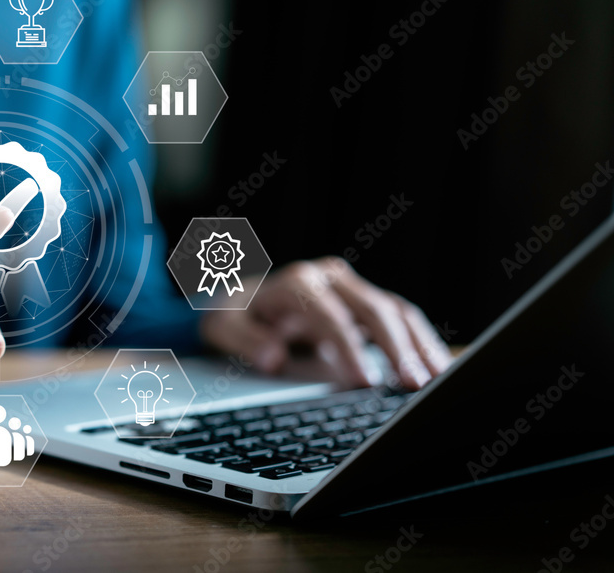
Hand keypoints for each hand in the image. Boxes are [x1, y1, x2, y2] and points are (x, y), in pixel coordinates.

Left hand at [200, 257, 451, 389]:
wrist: (243, 300)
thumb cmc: (235, 316)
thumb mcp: (225, 327)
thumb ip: (247, 341)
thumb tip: (273, 357)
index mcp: (298, 282)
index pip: (331, 316)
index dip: (350, 349)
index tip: (366, 382)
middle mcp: (330, 278)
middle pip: (374, 309)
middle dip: (398, 348)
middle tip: (415, 386)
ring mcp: (352, 288)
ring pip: (397, 310)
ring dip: (421, 344)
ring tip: (439, 380)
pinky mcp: (366, 302)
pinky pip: (402, 319)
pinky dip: (421, 342)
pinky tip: (438, 368)